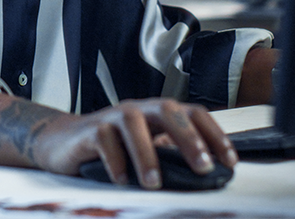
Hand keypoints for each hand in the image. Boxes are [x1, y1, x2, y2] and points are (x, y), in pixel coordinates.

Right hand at [25, 97, 234, 188]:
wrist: (64, 143)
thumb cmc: (113, 148)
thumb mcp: (147, 151)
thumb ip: (171, 157)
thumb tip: (207, 175)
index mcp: (159, 114)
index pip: (193, 114)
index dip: (215, 135)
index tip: (230, 161)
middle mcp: (140, 110)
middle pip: (169, 111)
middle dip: (189, 139)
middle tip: (202, 167)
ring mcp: (114, 116)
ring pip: (134, 124)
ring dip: (147, 154)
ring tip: (154, 183)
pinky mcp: (90, 129)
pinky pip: (104, 138)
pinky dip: (115, 160)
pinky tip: (121, 180)